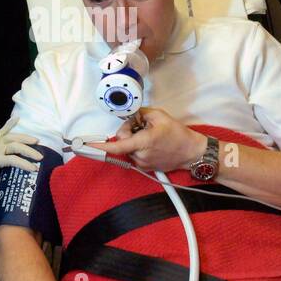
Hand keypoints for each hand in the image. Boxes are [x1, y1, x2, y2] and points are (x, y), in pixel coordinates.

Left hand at [0, 120, 41, 197]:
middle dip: (28, 150)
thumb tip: (1, 203)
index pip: (12, 160)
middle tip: (40, 157)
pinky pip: (2, 130)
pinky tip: (17, 118)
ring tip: (36, 141)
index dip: (24, 164)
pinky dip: (9, 124)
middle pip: (15, 146)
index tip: (35, 169)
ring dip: (24, 138)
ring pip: (11, 137)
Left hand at [90, 108, 205, 172]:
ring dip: (134, 140)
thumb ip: (140, 113)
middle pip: (122, 141)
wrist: (190, 152)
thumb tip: (129, 116)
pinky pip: (134, 154)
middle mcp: (140, 155)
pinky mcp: (145, 167)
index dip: (101, 145)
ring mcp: (142, 163)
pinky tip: (152, 144)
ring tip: (151, 136)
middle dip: (128, 132)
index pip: (118, 145)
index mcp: (143, 142)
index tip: (89, 145)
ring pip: (128, 148)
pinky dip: (139, 147)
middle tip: (142, 126)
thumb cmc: (177, 134)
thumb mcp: (159, 115)